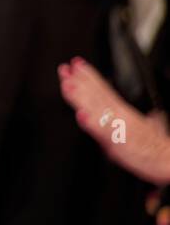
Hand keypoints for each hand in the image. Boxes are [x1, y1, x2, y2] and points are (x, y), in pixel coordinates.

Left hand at [59, 57, 169, 185]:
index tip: (76, 64)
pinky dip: (91, 123)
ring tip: (67, 85)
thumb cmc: (155, 146)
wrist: (166, 160)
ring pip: (95, 108)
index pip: (104, 89)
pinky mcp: (116, 141)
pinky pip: (102, 132)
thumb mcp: (149, 125)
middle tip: (64, 68)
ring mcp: (117, 126)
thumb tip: (150, 113)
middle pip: (96, 94)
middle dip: (79, 81)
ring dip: (80, 96)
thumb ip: (141, 117)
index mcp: (124, 111)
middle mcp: (119, 115)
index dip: (89, 76)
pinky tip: (80, 115)